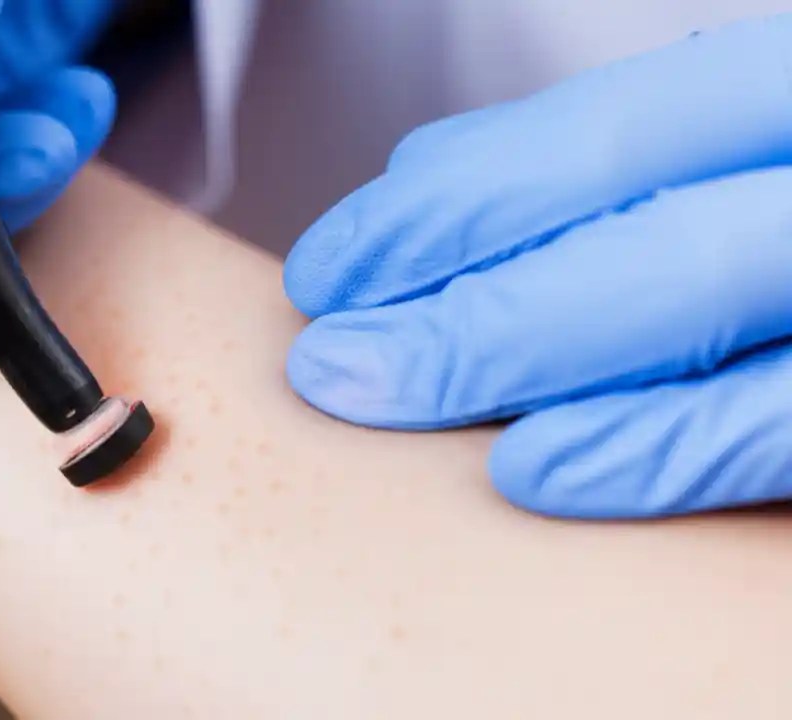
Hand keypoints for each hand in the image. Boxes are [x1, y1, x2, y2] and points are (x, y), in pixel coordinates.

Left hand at [283, 14, 791, 519]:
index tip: (333, 264)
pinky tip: (534, 469)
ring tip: (383, 395)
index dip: (446, 201)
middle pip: (628, 219)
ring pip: (693, 302)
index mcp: (791, 77)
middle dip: (455, 296)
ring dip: (514, 358)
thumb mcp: (744, 126)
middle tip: (330, 359)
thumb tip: (429, 181)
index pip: (595, 132)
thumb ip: (618, 150)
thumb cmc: (790, 178)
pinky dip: (658, 447)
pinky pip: (784, 422)